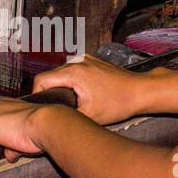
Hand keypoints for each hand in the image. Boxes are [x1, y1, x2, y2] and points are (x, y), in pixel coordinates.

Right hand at [31, 54, 147, 124]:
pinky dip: (74, 81)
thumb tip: (51, 117)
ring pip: (63, 73)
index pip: (41, 80)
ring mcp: (86, 59)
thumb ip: (65, 115)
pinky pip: (74, 71)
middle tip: (56, 108)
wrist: (140, 92)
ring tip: (71, 101)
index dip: (37, 94)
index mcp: (73, 72)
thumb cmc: (119, 103)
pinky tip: (83, 94)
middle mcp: (77, 61)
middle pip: (51, 76)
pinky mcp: (93, 61)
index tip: (41, 107)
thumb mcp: (88, 116)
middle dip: (50, 91)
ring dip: (63, 86)